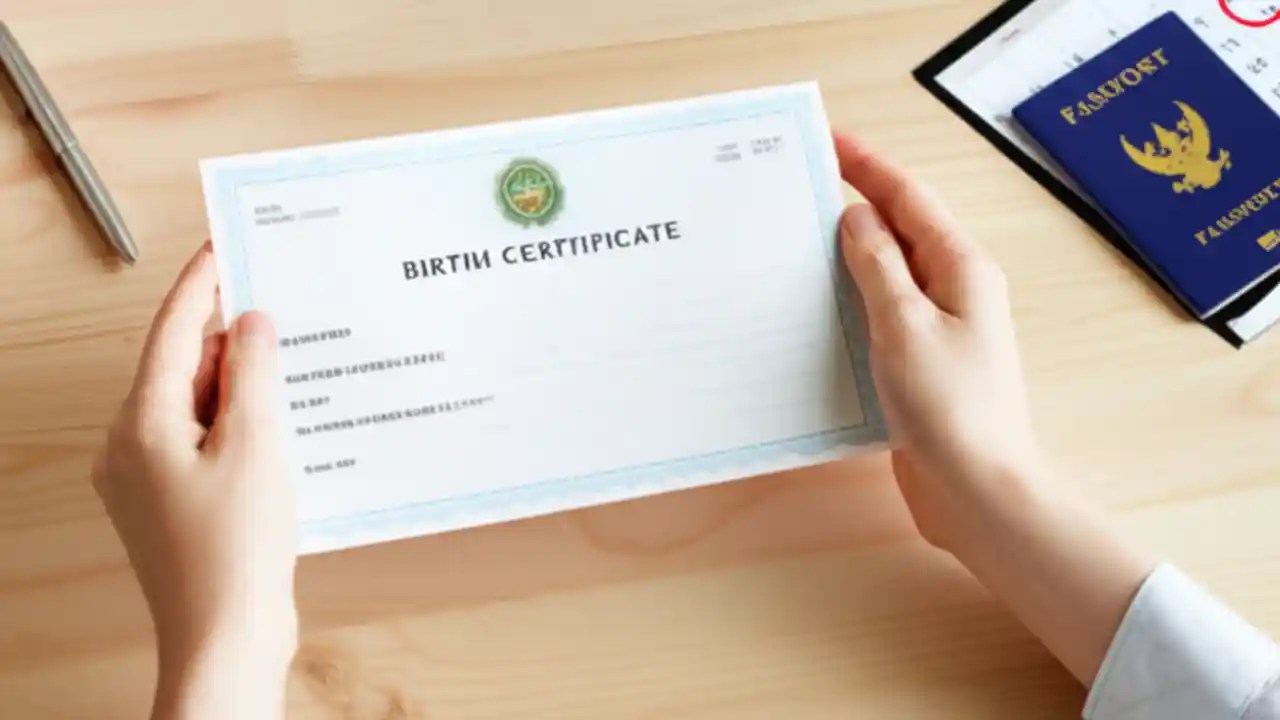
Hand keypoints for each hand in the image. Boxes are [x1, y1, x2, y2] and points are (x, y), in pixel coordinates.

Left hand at [92, 244, 295, 718]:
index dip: (201, 284)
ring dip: (241, 386)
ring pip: (196, 407)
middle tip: (280, 305)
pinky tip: (282, 423)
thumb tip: (252, 323)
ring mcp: (148, 479)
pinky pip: (204, 442)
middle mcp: (131, 446)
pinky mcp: (172, 504)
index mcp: (141, 422)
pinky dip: (239, 424)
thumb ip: (254, 374)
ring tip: (293, 365)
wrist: (225, 637)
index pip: (171, 331)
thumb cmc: (236, 548)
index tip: (225, 246)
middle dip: (230, 339)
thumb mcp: (257, 445)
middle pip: (182, 368)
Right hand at [833, 132, 1152, 685]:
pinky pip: (880, 313)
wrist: (979, 491)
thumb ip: (878, 266)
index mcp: (960, 268)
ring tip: (797, 235)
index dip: (867, 164)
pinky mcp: (921, 363)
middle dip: (853, 200)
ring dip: (847, 251)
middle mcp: (954, 290)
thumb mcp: (905, 326)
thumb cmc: (950, 409)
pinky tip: (815, 304)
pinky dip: (849, 298)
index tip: (827, 138)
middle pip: (900, 228)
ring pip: (887, 272)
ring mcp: (939, 328)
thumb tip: (856, 218)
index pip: (907, 198)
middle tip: (801, 182)